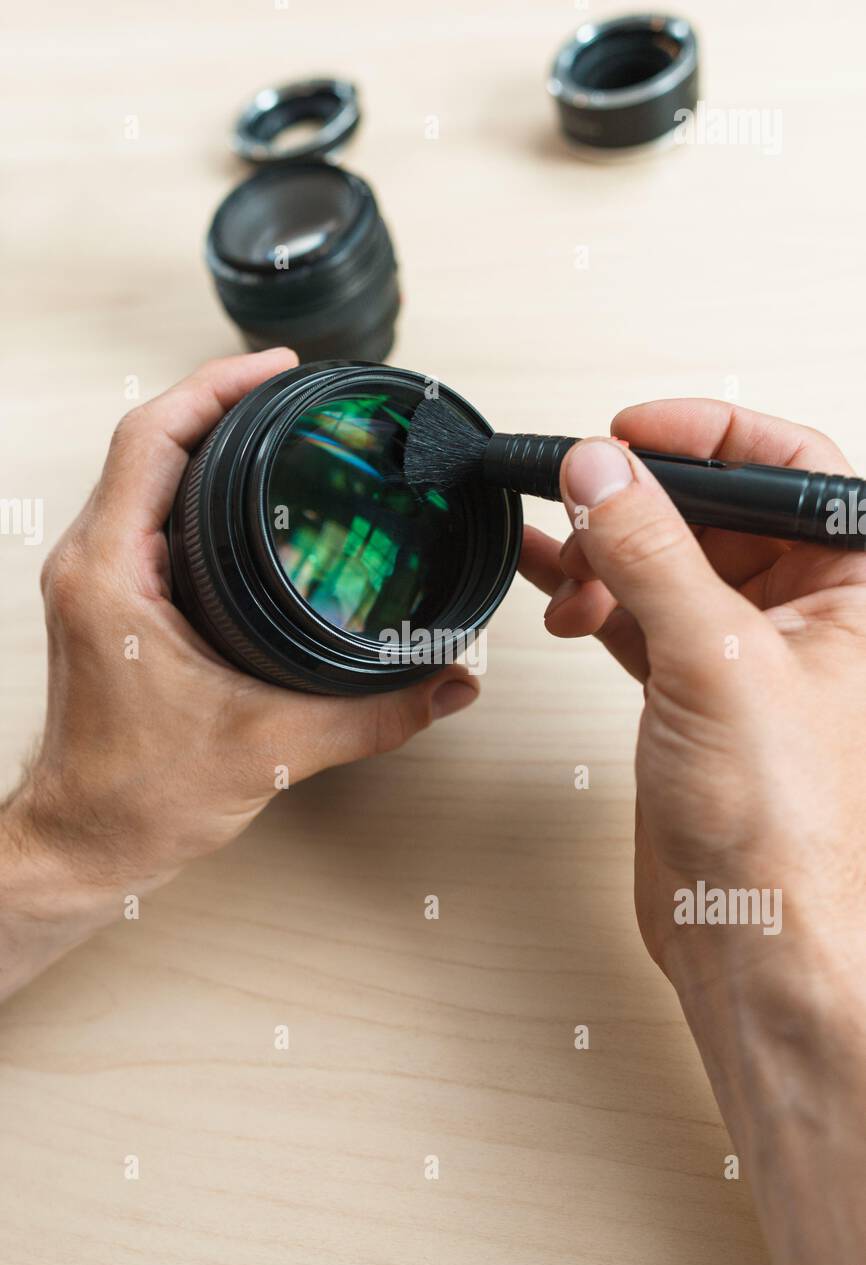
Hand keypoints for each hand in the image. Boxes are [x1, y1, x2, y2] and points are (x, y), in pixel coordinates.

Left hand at [0, 351, 477, 992]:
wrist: (85, 843)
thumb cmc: (138, 798)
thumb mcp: (274, 748)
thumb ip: (374, 715)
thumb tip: (449, 686)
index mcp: (112, 577)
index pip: (152, 440)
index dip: (215, 389)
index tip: (276, 370)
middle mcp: (89, 565)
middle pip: (145, 441)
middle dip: (218, 402)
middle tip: (289, 389)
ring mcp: (91, 581)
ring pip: (138, 475)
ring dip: (200, 442)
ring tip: (271, 426)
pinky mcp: (104, 602)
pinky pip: (140, 514)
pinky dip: (189, 488)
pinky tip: (241, 499)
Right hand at [520, 400, 865, 1264]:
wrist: (746, 932)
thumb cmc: (782, 826)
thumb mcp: (715, 661)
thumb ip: (652, 553)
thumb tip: (603, 471)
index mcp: (853, 590)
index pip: (790, 467)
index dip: (709, 433)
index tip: (631, 430)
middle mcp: (804, 613)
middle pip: (716, 510)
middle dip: (638, 503)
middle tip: (580, 498)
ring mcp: (741, 651)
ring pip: (667, 561)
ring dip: (605, 553)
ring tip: (562, 565)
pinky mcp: (687, 690)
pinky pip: (635, 613)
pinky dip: (591, 596)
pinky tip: (554, 589)